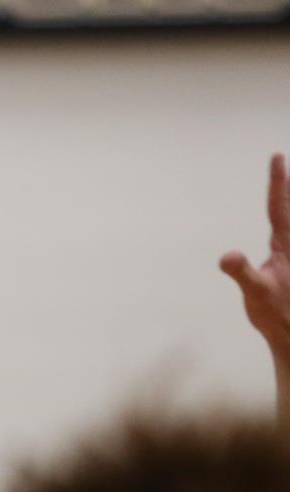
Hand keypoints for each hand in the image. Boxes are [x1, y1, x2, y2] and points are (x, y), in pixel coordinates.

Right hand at [221, 152, 289, 365]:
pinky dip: (284, 224)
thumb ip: (242, 272)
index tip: (277, 156)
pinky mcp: (289, 268)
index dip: (278, 181)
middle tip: (281, 163)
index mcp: (286, 244)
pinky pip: (287, 236)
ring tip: (284, 193)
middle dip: (285, 186)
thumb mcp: (256, 293)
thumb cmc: (277, 314)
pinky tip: (280, 231)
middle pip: (289, 208)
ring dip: (286, 205)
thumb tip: (228, 256)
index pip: (280, 205)